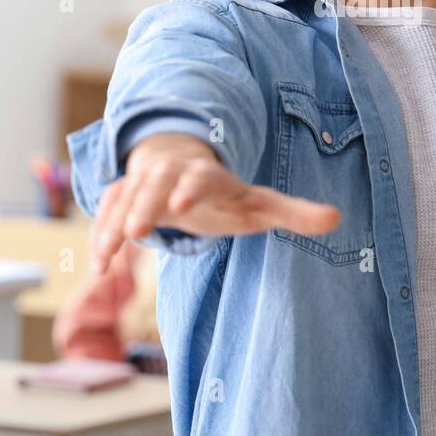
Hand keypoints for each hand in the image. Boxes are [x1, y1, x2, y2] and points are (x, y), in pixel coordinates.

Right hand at [89, 133, 341, 272]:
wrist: (181, 168)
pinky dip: (101, 237)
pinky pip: (107, 214)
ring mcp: (142, 183)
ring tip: (107, 258)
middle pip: (154, 183)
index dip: (191, 187)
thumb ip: (294, 212)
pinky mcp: (122, 199)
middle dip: (144, 204)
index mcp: (207, 173)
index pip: (200, 175)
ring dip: (114, 225)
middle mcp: (170, 172)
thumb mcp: (259, 203)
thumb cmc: (225, 194)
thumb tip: (337, 219)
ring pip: (124, 198)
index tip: (180, 205)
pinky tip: (98, 267)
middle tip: (136, 232)